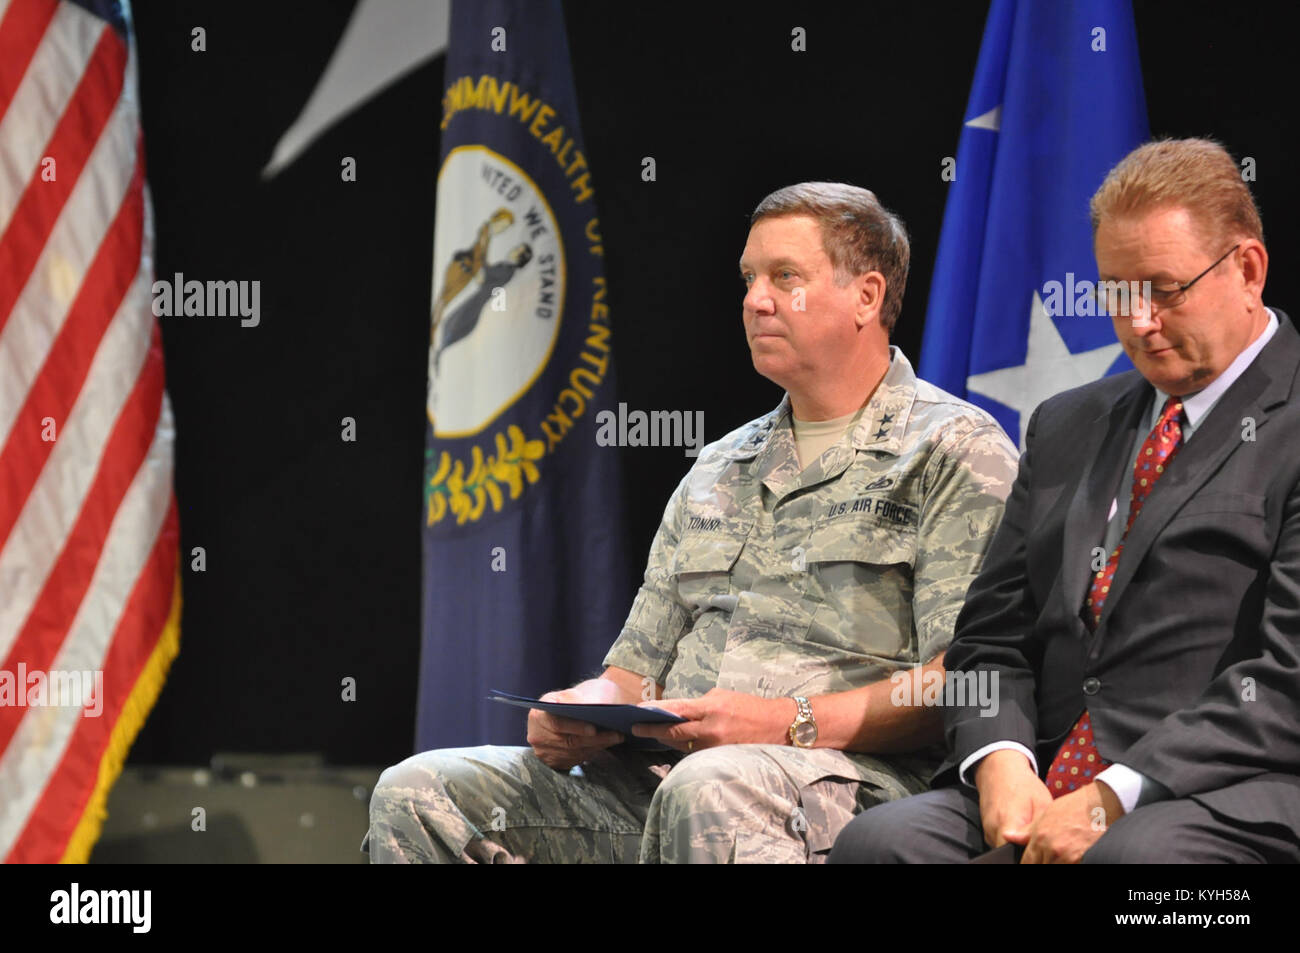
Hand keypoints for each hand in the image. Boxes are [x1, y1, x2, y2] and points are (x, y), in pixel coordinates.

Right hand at [527, 679, 624, 771]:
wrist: (582, 707)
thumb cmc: (582, 696)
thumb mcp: (580, 691)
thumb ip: (578, 699)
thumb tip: (585, 708)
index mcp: (538, 713)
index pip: (555, 723)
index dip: (575, 727)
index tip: (594, 728)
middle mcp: (536, 734)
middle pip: (567, 741)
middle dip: (594, 740)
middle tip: (616, 735)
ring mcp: (543, 750)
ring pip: (573, 753)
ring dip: (596, 747)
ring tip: (616, 739)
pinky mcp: (553, 761)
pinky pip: (574, 760)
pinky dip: (591, 753)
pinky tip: (604, 745)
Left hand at [628, 688, 790, 751]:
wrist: (776, 725)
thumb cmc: (748, 707)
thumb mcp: (722, 697)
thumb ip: (699, 704)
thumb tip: (679, 711)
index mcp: (711, 708)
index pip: (677, 710)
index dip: (656, 712)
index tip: (639, 712)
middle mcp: (711, 729)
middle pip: (674, 733)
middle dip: (653, 731)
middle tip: (637, 729)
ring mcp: (715, 746)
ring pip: (683, 746)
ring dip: (667, 740)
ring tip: (653, 734)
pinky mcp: (719, 757)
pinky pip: (695, 752)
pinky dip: (684, 747)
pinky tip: (674, 743)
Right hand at [974, 749, 1051, 848]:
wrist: (999, 769)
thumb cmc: (1023, 785)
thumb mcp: (1041, 803)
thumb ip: (1041, 829)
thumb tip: (1045, 848)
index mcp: (1008, 823)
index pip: (1018, 856)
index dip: (1032, 857)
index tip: (1043, 852)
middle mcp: (993, 830)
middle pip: (1010, 855)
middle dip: (1025, 854)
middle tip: (1040, 844)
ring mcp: (988, 831)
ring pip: (1004, 850)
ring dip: (1018, 848)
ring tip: (1030, 835)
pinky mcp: (987, 830)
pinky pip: (1000, 843)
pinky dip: (1011, 842)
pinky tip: (1021, 830)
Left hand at [1017, 782, 1119, 863]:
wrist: (1099, 805)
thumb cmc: (1073, 808)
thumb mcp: (1045, 815)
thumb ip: (1026, 831)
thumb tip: (1007, 837)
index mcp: (1040, 838)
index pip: (1027, 862)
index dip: (1027, 864)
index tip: (1030, 862)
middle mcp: (1052, 849)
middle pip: (1040, 866)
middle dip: (1041, 864)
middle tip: (1048, 858)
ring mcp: (1067, 857)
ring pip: (1054, 868)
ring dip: (1055, 864)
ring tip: (1060, 856)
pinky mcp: (1082, 860)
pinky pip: (1070, 867)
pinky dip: (1068, 865)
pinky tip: (1071, 859)